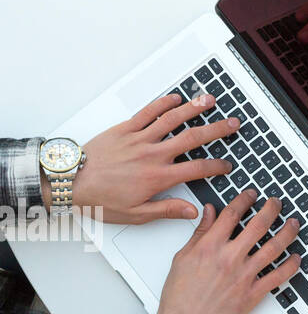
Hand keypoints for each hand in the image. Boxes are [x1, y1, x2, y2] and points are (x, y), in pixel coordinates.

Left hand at [51, 94, 239, 223]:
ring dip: (195, 109)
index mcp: (157, 177)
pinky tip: (175, 99)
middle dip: (218, 130)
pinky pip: (148, 112)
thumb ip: (166, 211)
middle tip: (233, 124)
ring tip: (210, 101)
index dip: (217, 166)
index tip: (226, 165)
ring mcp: (139, 139)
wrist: (69, 182)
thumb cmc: (98, 199)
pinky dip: (163, 103)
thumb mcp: (135, 214)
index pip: (197, 169)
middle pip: (193, 138)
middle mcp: (152, 155)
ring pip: (173, 120)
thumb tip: (191, 211)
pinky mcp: (125, 129)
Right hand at [151, 190, 300, 313]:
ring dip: (287, 232)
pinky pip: (278, 277)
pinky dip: (290, 266)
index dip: (244, 200)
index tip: (252, 194)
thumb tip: (209, 212)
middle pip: (258, 225)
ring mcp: (243, 276)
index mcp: (210, 247)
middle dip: (271, 209)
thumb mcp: (182, 258)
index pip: (232, 214)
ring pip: (273, 248)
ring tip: (293, 223)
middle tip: (277, 203)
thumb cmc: (179, 296)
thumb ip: (200, 233)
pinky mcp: (252, 294)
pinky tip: (296, 257)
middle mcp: (229, 258)